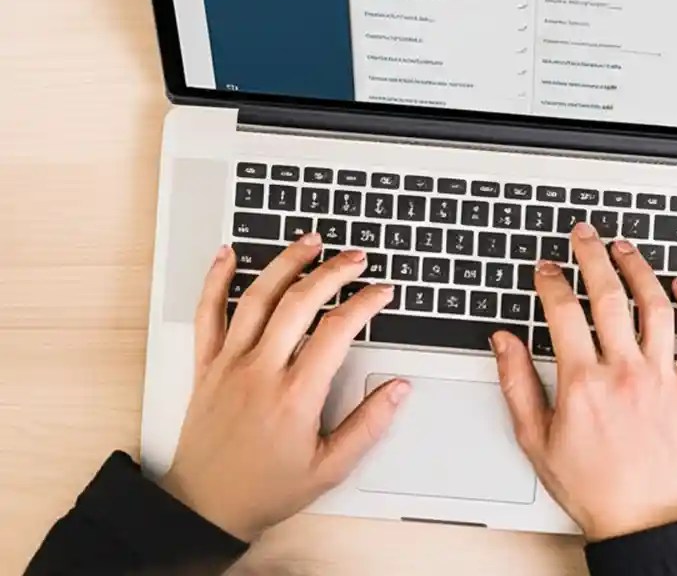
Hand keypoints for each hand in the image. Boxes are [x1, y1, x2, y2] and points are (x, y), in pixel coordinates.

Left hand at [160, 235, 410, 540]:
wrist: (205, 506)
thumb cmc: (266, 489)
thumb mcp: (330, 468)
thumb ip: (368, 425)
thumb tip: (398, 389)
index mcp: (296, 396)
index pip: (338, 331)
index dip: (366, 303)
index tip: (383, 292)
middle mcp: (261, 372)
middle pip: (299, 303)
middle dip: (333, 272)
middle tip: (355, 258)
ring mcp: (230, 364)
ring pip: (257, 298)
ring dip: (285, 263)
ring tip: (309, 241)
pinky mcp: (206, 366)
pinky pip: (207, 314)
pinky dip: (216, 280)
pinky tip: (228, 255)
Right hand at [492, 222, 676, 540]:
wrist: (641, 515)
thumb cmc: (591, 484)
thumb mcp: (535, 439)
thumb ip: (516, 385)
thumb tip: (504, 343)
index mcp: (583, 384)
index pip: (563, 313)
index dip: (551, 282)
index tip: (546, 269)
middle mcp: (624, 373)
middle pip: (609, 297)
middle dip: (592, 256)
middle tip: (584, 235)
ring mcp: (661, 378)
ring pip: (655, 306)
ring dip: (640, 269)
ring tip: (625, 248)